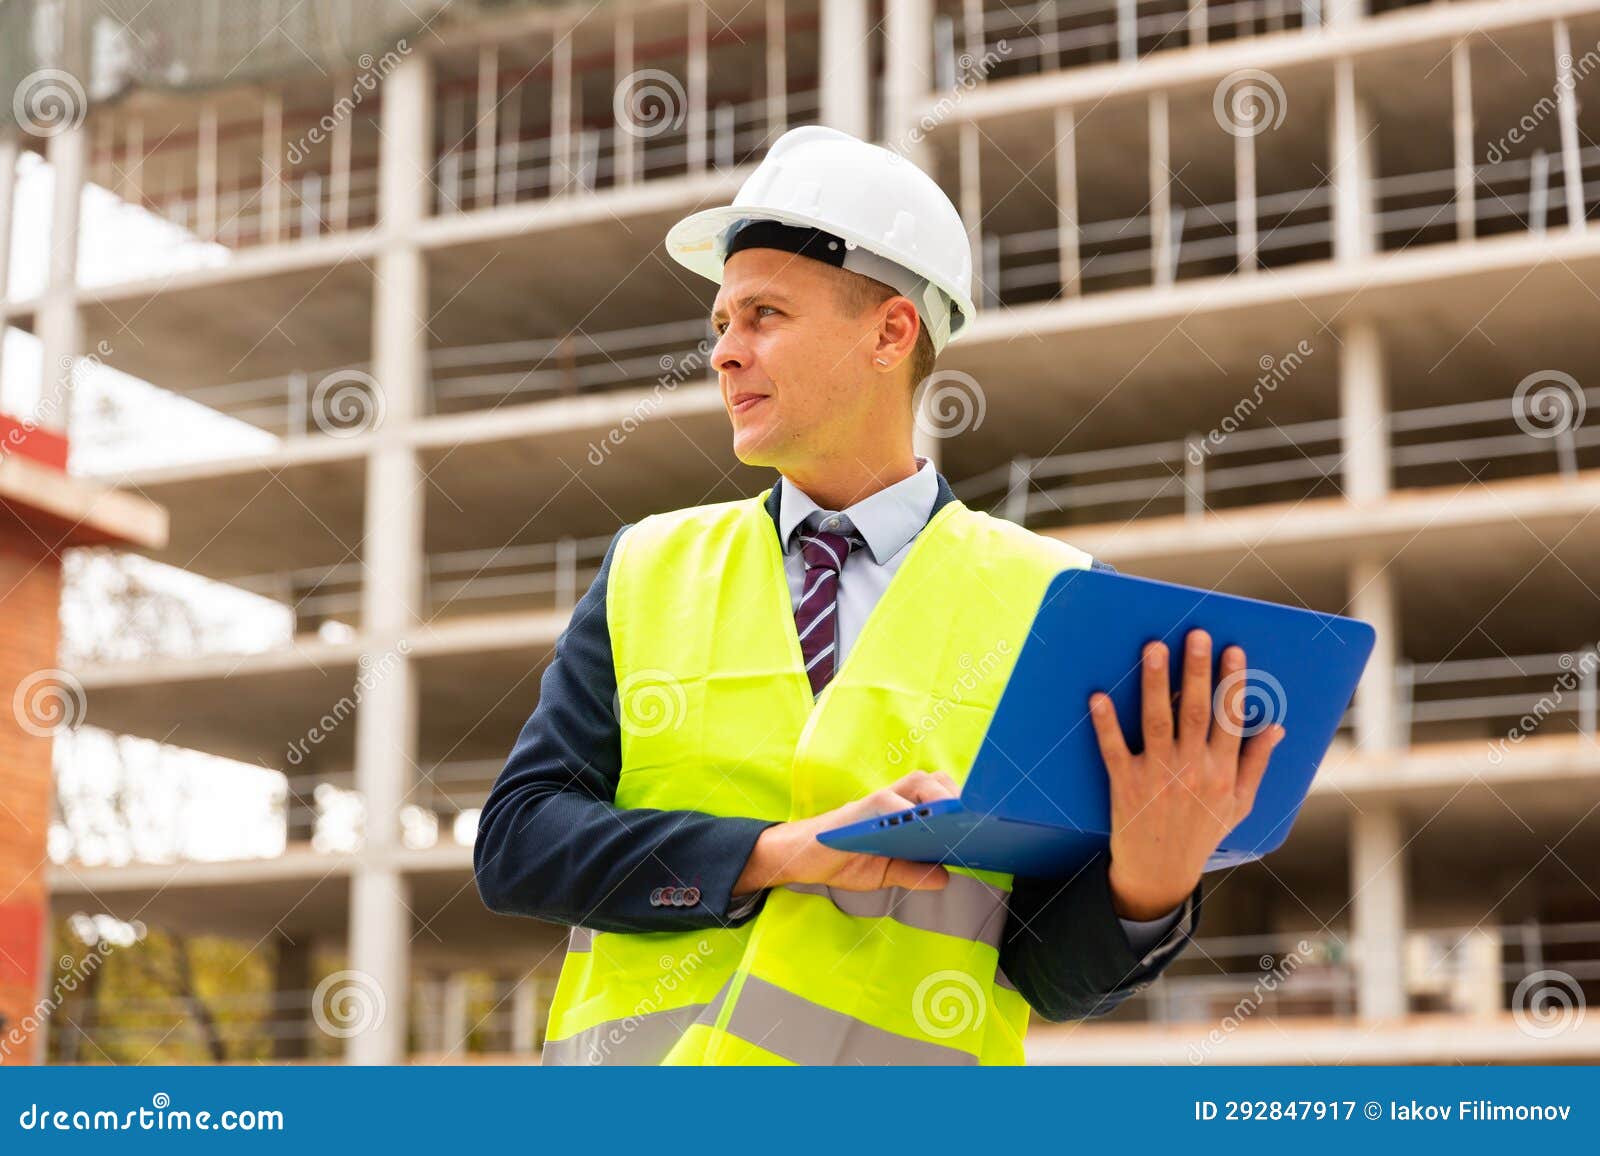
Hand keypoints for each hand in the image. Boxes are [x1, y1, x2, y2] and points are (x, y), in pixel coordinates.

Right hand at [732, 770, 956, 895]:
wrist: (799, 857)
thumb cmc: (842, 858)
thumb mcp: (883, 872)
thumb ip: (912, 872)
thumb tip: (945, 878)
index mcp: (901, 811)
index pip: (936, 792)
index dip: (959, 799)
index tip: (983, 815)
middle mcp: (892, 799)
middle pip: (932, 780)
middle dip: (956, 794)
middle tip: (974, 816)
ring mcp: (877, 802)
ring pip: (916, 783)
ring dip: (939, 797)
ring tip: (956, 816)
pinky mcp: (861, 810)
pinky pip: (888, 802)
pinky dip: (908, 811)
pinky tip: (923, 825)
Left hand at [1088, 630, 1284, 919]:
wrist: (1160, 872)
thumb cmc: (1202, 833)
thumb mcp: (1239, 804)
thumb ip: (1256, 764)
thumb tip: (1276, 727)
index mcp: (1222, 773)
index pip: (1230, 719)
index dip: (1231, 683)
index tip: (1232, 650)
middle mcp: (1191, 770)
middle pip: (1195, 712)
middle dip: (1196, 671)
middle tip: (1195, 634)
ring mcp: (1157, 776)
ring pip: (1157, 721)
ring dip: (1155, 683)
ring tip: (1153, 648)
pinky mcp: (1125, 783)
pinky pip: (1114, 748)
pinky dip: (1105, 723)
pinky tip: (1098, 697)